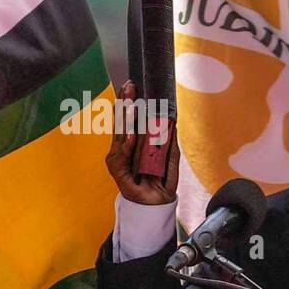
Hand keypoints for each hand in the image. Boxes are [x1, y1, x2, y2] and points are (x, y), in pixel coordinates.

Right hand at [105, 80, 179, 204]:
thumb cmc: (160, 180)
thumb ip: (168, 141)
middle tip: (129, 87)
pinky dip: (127, 145)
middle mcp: (123, 147)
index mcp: (134, 142)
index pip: (130, 119)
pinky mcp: (117, 169)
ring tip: (130, 105)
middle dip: (125, 104)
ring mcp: (118, 157)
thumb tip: (171, 122)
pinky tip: (131, 135)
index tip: (133, 86)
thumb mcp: (168, 157)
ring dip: (126, 120)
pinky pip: (122, 154)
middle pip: (122, 122)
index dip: (130, 103)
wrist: (157, 202)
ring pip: (121, 135)